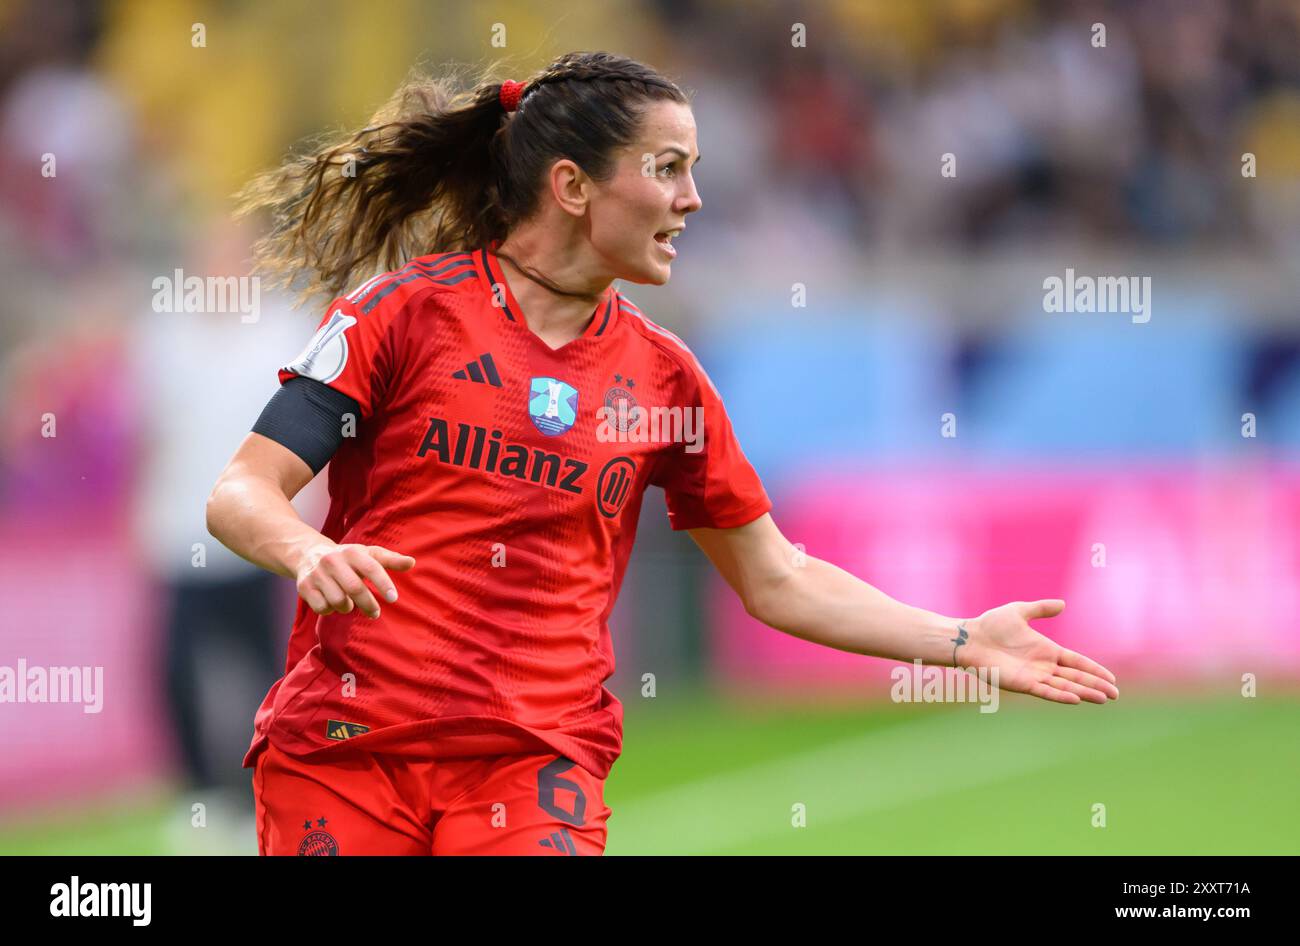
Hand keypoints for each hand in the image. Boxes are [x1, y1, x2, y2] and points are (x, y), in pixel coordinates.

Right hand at [295, 542, 415, 618]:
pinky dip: (330, 610)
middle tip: (375, 613)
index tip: (394, 598)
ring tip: (350, 603)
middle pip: (354, 588)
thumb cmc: (348, 558)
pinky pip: (322, 607)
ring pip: (338, 601)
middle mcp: (333, 560)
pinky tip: (333, 603)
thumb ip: (390, 560)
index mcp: (352, 552)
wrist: (309, 554)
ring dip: (347, 607)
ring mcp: (317, 574)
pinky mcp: (304, 586)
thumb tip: (412, 562)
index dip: (383, 583)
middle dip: (368, 604)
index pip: (371, 567)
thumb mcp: (368, 555)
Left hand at [957, 599, 1118, 703]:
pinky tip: (1076, 699)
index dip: (1094, 669)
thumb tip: (1062, 604)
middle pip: (1075, 677)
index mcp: (1046, 650)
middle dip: (1095, 685)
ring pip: (1065, 687)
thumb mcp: (1020, 612)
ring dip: (1084, 692)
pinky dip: (1060, 695)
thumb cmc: (990, 625)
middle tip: (1115, 694)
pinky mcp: (1022, 684)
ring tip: (1103, 698)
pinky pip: (1045, 691)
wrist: (969, 637)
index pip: (1076, 662)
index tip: (1112, 678)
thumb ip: (1041, 609)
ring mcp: (1033, 676)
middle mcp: (1043, 666)